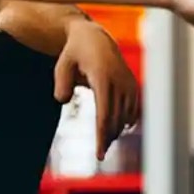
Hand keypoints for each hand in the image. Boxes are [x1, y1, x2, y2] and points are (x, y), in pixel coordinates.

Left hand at [53, 21, 141, 161]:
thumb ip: (60, 83)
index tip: (99, 155)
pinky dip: (126, 121)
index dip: (102, 137)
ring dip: (116, 131)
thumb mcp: (61, 64)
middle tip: (100, 154)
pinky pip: (133, 110)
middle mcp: (119, 81)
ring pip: (126, 116)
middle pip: (116, 120)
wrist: (95, 38)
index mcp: (103, 77)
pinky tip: (117, 130)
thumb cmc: (75, 53)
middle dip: (108, 138)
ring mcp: (129, 83)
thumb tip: (62, 101)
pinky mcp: (133, 85)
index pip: (104, 115)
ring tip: (105, 143)